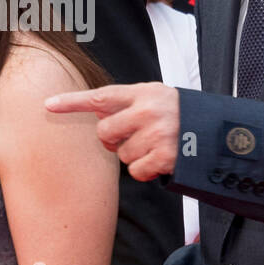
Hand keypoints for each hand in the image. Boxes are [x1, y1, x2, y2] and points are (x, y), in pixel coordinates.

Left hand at [45, 82, 178, 180]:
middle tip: (131, 136)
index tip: (48, 105)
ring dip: (134, 155)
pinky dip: (144, 171)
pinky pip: (135, 171)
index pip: (101, 96)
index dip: (72, 102)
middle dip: (112, 139)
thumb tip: (93, 109)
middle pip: (105, 131)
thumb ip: (125, 102)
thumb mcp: (154, 97)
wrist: (215, 131)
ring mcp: (157, 134)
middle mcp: (148, 111)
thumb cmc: (177, 113)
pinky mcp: (164, 156)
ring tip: (154, 145)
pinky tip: (159, 159)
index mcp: (143, 93)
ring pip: (120, 154)